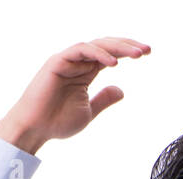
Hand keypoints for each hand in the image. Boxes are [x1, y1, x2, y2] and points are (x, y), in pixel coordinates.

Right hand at [0, 37, 150, 153]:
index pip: (110, 55)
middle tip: (147, 50)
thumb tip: (122, 90)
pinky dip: (97, 54)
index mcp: (86, 72)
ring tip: (137, 54)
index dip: (128, 51)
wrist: (35, 129)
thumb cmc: (57, 122)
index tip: (147, 53)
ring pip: (95, 45)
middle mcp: (78, 63)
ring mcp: (67, 61)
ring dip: (117, 48)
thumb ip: (104, 99)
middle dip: (128, 46)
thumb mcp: (89, 111)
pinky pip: (80, 51)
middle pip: (106, 46)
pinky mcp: (57, 63)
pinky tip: (113, 63)